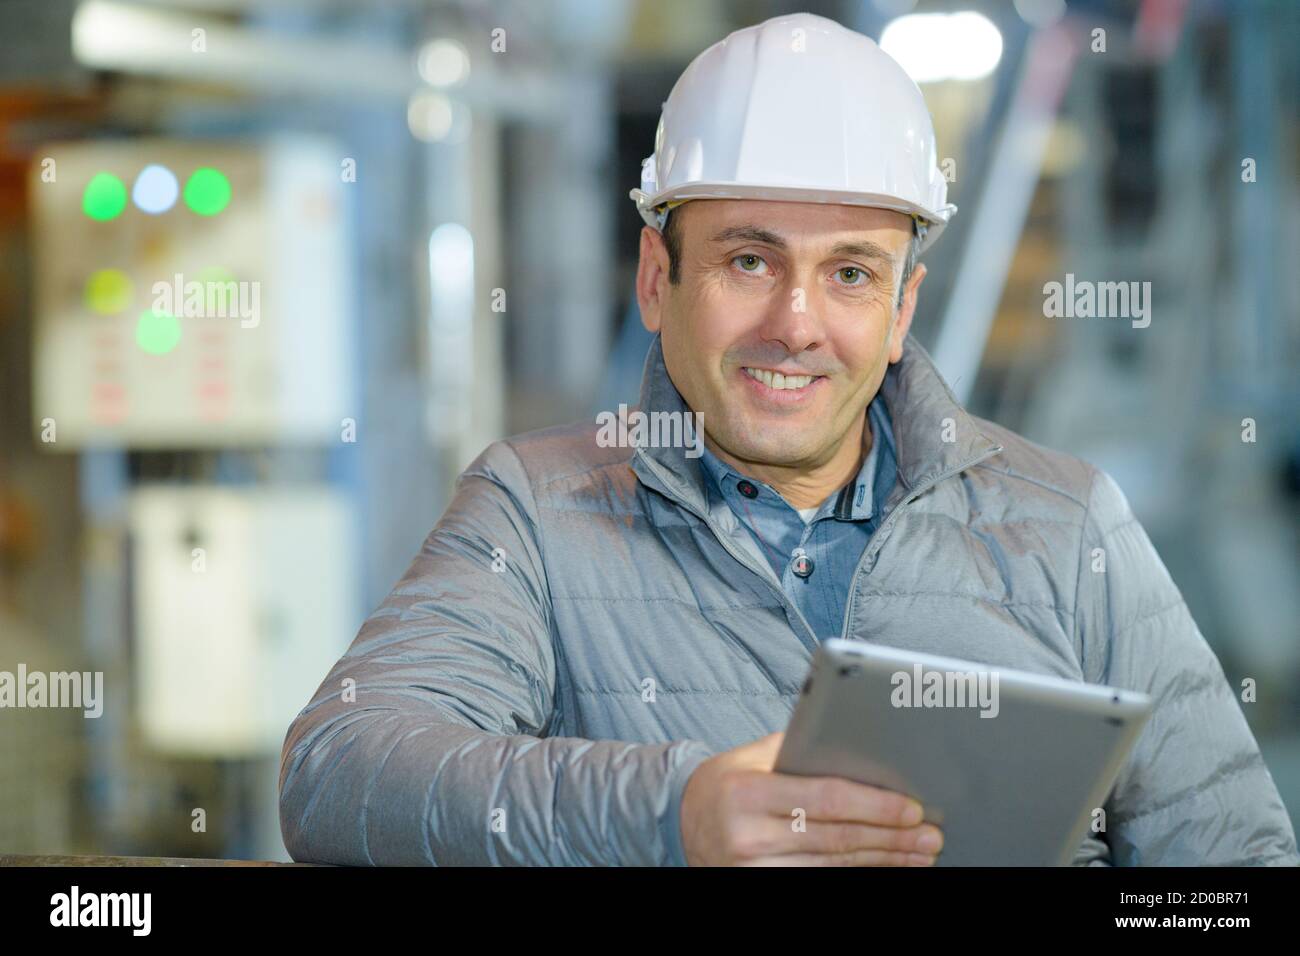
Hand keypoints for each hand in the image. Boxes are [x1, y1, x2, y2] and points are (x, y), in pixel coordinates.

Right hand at [679, 731, 942, 865]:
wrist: (684, 820)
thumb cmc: (730, 781)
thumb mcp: (756, 756)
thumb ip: (803, 749)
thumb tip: (864, 746)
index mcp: (748, 791)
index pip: (826, 799)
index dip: (875, 805)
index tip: (912, 808)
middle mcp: (747, 835)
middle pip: (836, 839)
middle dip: (890, 837)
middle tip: (929, 834)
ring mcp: (751, 870)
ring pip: (833, 867)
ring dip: (883, 861)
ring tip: (918, 853)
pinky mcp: (757, 887)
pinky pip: (818, 883)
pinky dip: (858, 874)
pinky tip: (883, 866)